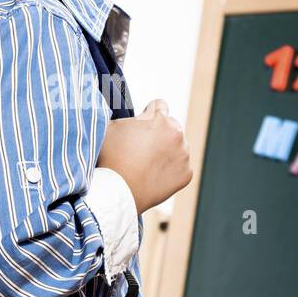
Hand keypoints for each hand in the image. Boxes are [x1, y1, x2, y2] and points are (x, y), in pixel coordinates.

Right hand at [96, 98, 192, 213]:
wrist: (118, 191)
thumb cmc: (111, 157)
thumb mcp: (112, 126)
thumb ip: (127, 117)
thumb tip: (131, 117)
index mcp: (159, 118)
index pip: (159, 105)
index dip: (148, 114)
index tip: (143, 125)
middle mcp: (177, 133)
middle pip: (171, 126)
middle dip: (160, 133)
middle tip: (142, 148)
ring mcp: (184, 155)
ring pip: (178, 147)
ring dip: (167, 152)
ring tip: (146, 164)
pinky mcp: (186, 174)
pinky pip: (181, 167)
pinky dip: (170, 171)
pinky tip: (154, 176)